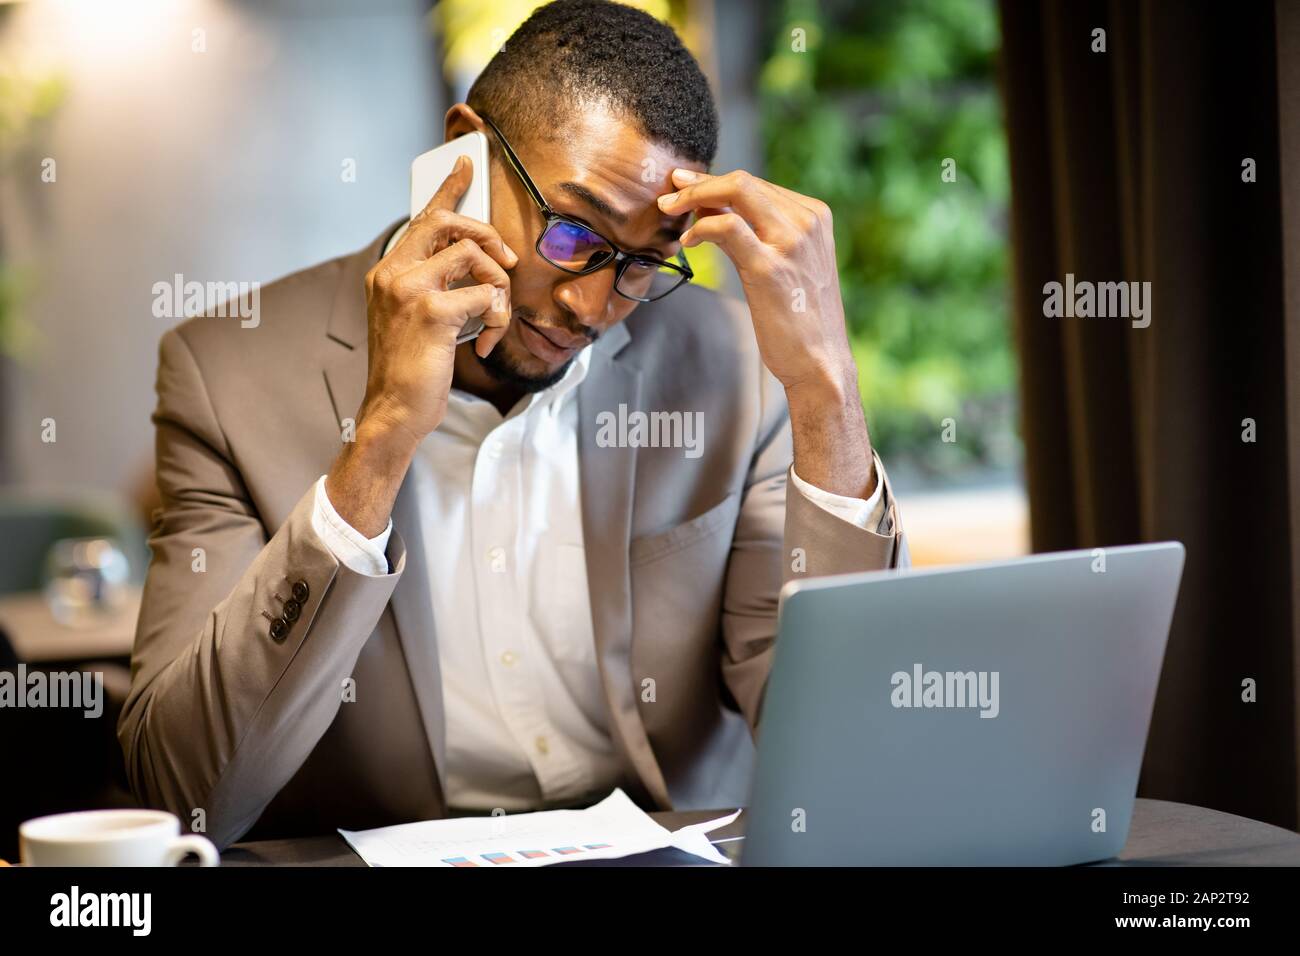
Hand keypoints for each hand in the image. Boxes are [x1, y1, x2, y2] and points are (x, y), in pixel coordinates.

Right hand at [359, 154, 517, 444]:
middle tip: (505, 260)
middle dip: (486, 234)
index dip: (447, 189)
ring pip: (474, 257)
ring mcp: (409, 289)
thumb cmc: (412, 368)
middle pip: (448, 223)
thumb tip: (478, 263)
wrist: (394, 410)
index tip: (465, 164)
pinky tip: (484, 345)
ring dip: (498, 287)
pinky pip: (486, 296)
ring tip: (493, 320)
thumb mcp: (417, 318)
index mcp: (387, 272)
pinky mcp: (432, 311)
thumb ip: (436, 285)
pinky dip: (497, 321)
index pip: (421, 219)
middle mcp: (392, 273)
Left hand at [657, 168, 852, 397]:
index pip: (757, 184)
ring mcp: (791, 242)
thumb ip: (756, 234)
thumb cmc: (800, 319)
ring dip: (694, 197)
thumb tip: (712, 210)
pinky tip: (688, 241)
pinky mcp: (769, 267)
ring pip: (736, 192)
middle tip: (669, 192)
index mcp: (814, 216)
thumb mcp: (785, 264)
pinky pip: (727, 228)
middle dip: (699, 183)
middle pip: (743, 182)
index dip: (715, 182)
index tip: (687, 186)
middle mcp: (807, 222)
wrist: (820, 361)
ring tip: (670, 210)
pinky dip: (701, 227)